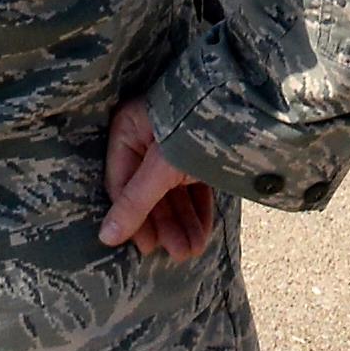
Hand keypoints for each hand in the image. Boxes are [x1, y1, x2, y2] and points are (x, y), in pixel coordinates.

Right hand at [99, 97, 217, 265]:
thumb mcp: (162, 166)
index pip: (120, 184)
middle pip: (149, 191)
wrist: (243, 96)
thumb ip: (136, 202)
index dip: (133, 218)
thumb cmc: (193, 123)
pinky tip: (202, 233)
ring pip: (174, 190)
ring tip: (192, 251)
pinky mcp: (199, 150)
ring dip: (183, 222)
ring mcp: (174, 142)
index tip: (147, 246)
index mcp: (128, 129)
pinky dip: (198, 208)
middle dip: (166, 224)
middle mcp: (147, 135)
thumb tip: (106, 237)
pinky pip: (193, 184)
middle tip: (179, 254)